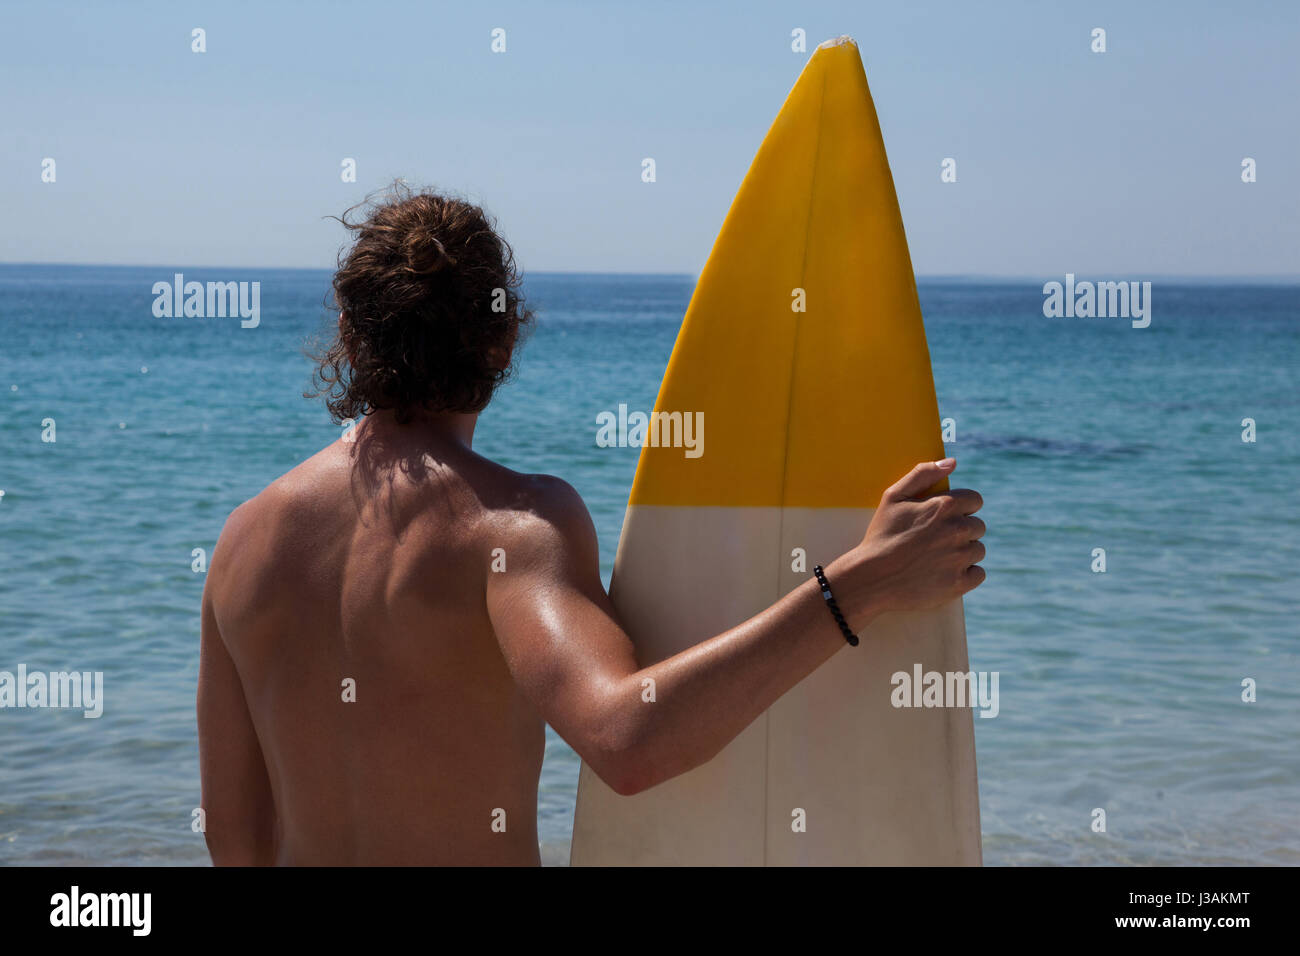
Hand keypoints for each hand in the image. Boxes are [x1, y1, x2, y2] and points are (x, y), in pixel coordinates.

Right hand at [828, 458, 985, 623]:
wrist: (870, 577)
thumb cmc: (881, 535)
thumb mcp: (893, 497)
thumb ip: (923, 474)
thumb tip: (952, 463)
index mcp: (945, 505)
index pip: (975, 500)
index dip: (961, 508)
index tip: (946, 517)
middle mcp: (957, 530)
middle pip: (978, 526)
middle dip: (961, 530)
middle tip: (936, 540)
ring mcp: (959, 558)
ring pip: (977, 550)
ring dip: (963, 552)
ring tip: (937, 557)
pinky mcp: (959, 583)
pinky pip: (978, 574)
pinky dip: (965, 574)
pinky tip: (944, 573)